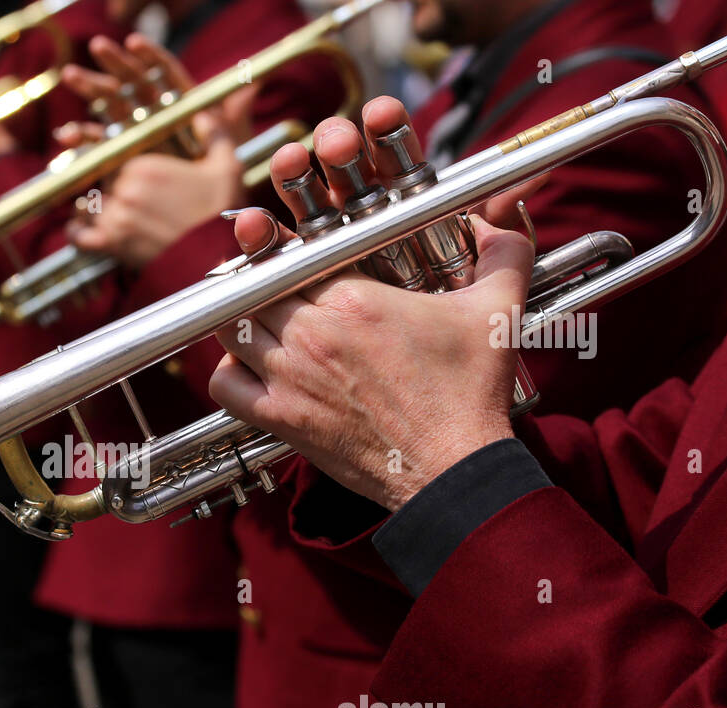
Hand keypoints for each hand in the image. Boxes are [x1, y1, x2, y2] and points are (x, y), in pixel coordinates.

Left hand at [66, 110, 247, 267]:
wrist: (217, 257)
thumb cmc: (222, 213)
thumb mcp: (227, 167)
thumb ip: (215, 134)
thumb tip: (202, 115)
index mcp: (145, 163)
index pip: (112, 156)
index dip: (118, 167)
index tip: (125, 175)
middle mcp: (125, 186)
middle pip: (101, 181)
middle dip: (110, 189)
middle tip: (123, 201)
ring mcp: (116, 215)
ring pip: (88, 206)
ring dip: (92, 211)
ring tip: (101, 215)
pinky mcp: (112, 244)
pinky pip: (81, 236)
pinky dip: (77, 234)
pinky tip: (81, 232)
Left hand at [209, 97, 535, 511]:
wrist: (452, 467)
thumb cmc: (470, 393)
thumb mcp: (496, 311)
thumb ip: (502, 253)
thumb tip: (497, 220)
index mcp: (354, 299)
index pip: (296, 255)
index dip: (291, 251)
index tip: (298, 257)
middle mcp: (312, 333)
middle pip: (256, 286)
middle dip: (263, 281)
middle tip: (278, 286)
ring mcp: (290, 377)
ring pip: (231, 328)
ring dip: (240, 320)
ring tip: (262, 321)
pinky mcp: (280, 418)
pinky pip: (224, 385)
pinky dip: (226, 371)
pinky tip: (249, 367)